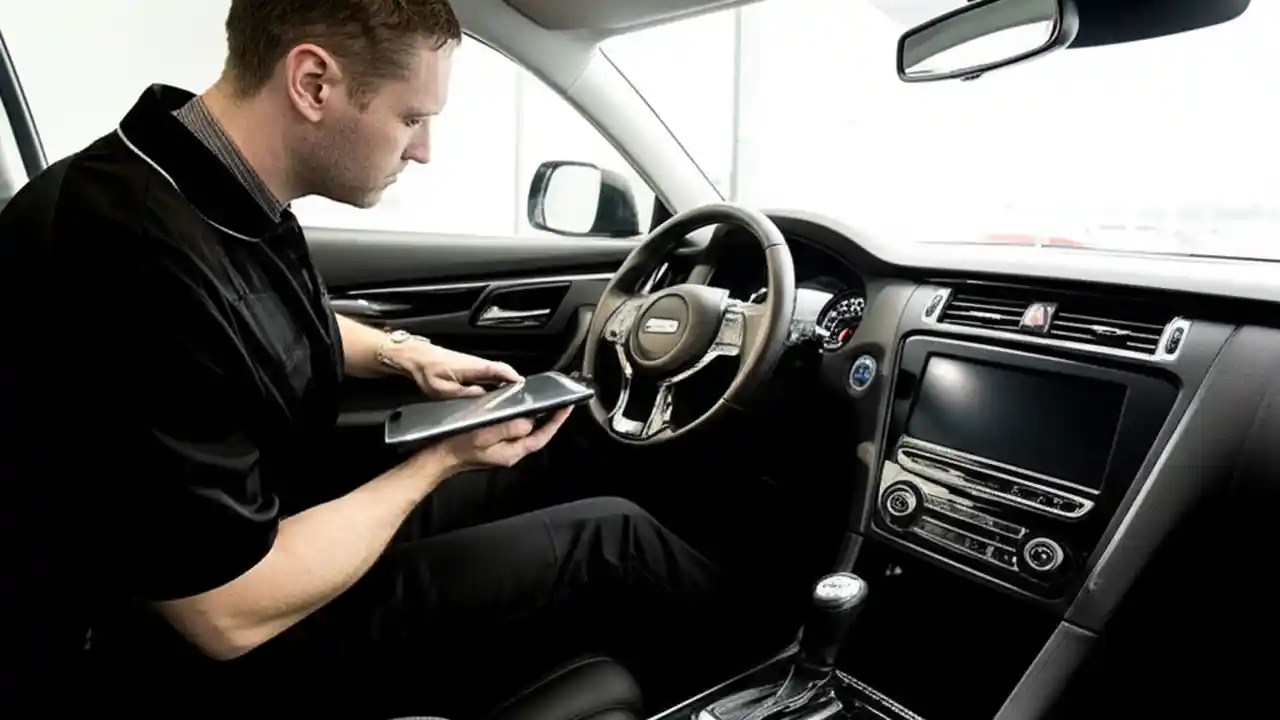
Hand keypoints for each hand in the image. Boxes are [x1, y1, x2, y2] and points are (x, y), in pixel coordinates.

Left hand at [388, 341, 520, 398]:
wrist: (416, 357)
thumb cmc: (427, 371)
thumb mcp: (443, 389)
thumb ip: (464, 393)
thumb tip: (483, 396)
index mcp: (473, 367)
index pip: (499, 369)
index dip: (513, 377)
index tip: (524, 386)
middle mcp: (477, 363)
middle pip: (502, 371)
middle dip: (514, 383)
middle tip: (523, 397)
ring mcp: (474, 365)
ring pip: (496, 373)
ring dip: (506, 383)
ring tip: (513, 398)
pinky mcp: (470, 367)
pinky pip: (489, 374)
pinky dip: (497, 382)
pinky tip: (496, 394)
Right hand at [429, 406, 572, 472]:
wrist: (439, 457)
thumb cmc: (459, 446)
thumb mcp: (484, 435)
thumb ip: (508, 428)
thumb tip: (529, 422)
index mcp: (513, 452)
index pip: (541, 437)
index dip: (556, 423)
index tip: (566, 408)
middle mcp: (511, 452)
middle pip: (537, 434)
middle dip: (549, 420)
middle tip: (558, 402)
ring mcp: (504, 450)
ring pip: (526, 432)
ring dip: (536, 418)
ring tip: (544, 402)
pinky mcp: (495, 445)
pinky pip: (514, 431)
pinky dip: (520, 420)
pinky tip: (519, 409)